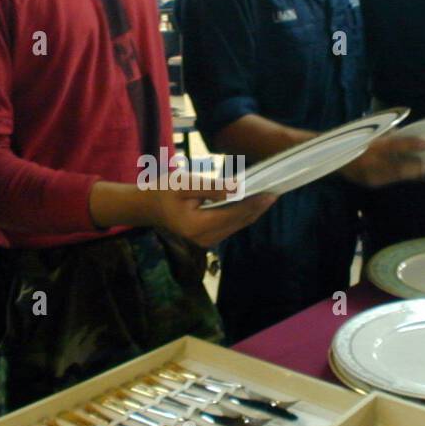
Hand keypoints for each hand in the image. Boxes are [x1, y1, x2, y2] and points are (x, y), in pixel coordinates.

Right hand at [146, 185, 276, 247]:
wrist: (149, 207)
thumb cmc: (164, 191)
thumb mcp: (186, 184)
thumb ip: (213, 187)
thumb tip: (239, 188)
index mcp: (197, 225)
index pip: (234, 213)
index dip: (254, 203)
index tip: (271, 191)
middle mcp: (205, 238)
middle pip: (240, 222)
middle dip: (258, 207)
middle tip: (276, 190)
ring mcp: (207, 241)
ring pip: (238, 225)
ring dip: (253, 211)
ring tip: (269, 194)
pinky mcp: (209, 238)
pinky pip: (232, 225)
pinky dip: (243, 214)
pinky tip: (253, 201)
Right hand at [340, 135, 424, 186]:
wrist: (330, 153)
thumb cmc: (354, 137)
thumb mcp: (371, 131)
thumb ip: (389, 135)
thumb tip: (408, 137)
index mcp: (369, 145)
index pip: (395, 145)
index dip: (412, 145)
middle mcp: (369, 162)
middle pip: (399, 167)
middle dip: (416, 166)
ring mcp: (368, 175)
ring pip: (396, 176)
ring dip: (411, 173)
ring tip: (423, 169)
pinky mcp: (369, 182)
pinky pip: (388, 179)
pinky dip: (399, 176)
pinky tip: (408, 173)